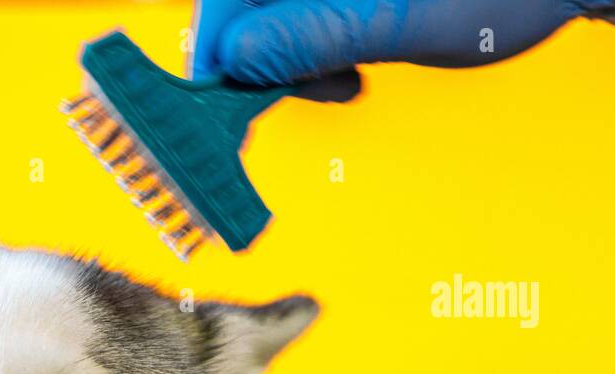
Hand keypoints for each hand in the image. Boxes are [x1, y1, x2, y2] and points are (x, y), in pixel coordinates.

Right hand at [190, 0, 614, 85]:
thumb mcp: (400, 19)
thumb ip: (311, 35)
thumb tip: (236, 64)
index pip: (219, 10)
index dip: (214, 67)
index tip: (221, 121)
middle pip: (233, 18)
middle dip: (249, 70)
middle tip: (298, 103)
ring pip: (260, 26)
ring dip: (283, 68)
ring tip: (341, 82)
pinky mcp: (331, 3)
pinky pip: (291, 26)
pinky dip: (309, 58)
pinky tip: (346, 68)